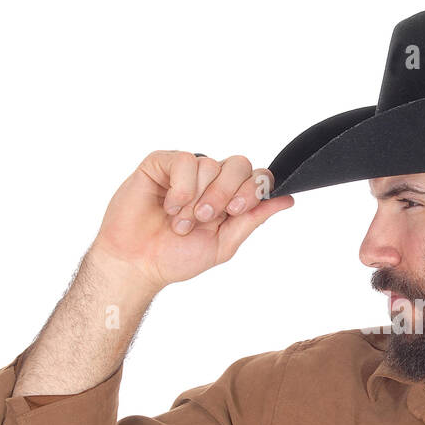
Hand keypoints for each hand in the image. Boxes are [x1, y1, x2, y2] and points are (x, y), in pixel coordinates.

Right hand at [91, 151, 293, 292]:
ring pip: (210, 164)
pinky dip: (181, 188)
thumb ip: (253, 219)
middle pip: (239, 164)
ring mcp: (185, 170)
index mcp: (228, 197)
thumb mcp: (224, 243)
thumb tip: (287, 200)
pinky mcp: (161, 163)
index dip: (252, 189)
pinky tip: (170, 206)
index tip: (236, 210)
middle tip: (206, 218)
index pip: (256, 177)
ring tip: (180, 222)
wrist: (137, 264)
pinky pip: (185, 160)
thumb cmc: (175, 257)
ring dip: (197, 200)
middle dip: (226, 193)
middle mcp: (210, 180)